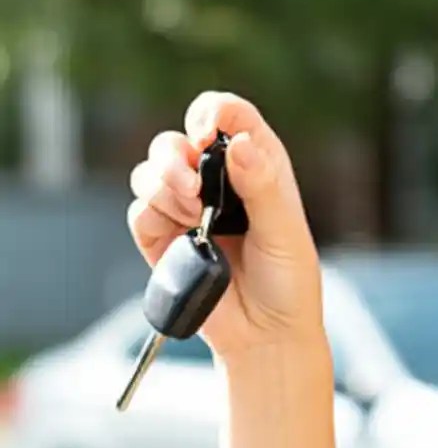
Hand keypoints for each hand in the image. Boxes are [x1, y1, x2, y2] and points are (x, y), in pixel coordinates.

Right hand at [127, 91, 324, 359]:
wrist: (266, 334)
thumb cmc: (288, 281)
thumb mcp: (286, 232)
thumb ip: (263, 187)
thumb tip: (238, 144)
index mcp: (257, 166)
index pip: (229, 115)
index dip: (212, 112)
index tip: (207, 133)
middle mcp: (218, 182)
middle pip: (176, 140)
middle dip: (174, 155)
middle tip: (192, 186)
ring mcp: (185, 209)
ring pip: (150, 170)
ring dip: (163, 184)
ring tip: (193, 214)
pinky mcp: (162, 239)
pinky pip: (139, 210)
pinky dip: (152, 214)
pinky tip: (182, 234)